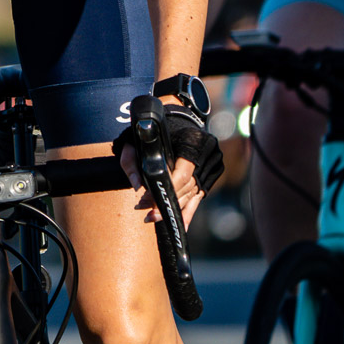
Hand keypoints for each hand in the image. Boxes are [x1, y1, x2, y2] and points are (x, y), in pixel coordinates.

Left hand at [118, 103, 220, 230]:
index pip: (182, 174)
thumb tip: (137, 187)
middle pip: (186, 187)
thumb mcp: (138, 138)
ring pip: (191, 194)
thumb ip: (132, 161)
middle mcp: (207, 155)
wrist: (177, 118)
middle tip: (146, 212)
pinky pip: (198, 198)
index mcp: (193, 141)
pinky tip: (179, 225)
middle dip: (165, 201)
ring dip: (173, 208)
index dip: (165, 190)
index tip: (145, 199)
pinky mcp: (210, 176)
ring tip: (153, 217)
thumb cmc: (155, 129)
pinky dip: (188, 212)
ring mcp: (211, 167)